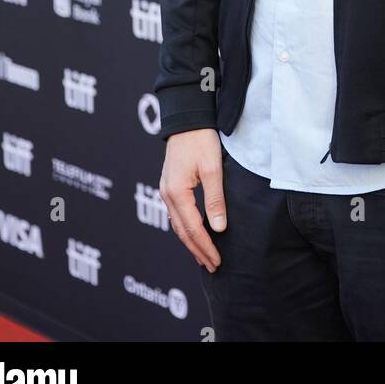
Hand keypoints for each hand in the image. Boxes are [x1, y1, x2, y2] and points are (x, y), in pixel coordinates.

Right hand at [159, 128, 224, 273]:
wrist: (187, 118)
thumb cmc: (201, 139)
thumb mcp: (213, 168)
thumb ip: (215, 199)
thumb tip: (218, 228)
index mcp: (176, 192)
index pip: (192, 229)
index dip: (205, 247)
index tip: (217, 261)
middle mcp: (167, 194)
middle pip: (181, 231)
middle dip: (197, 250)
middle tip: (212, 266)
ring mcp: (166, 189)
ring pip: (177, 224)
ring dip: (191, 241)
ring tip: (204, 256)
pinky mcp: (170, 184)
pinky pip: (177, 213)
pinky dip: (186, 228)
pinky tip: (195, 232)